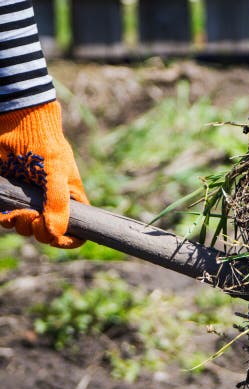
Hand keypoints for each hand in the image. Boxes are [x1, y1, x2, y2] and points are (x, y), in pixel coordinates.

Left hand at [0, 101, 88, 248]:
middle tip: (30, 215)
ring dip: (19, 224)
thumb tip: (56, 233)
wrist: (16, 124)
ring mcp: (31, 203)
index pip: (77, 233)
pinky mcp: (11, 198)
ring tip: (17, 210)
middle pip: (48, 235)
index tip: (55, 237)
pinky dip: (4, 217)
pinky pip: (6, 218)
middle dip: (38, 231)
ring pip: (25, 229)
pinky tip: (6, 209)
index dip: (68, 241)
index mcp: (71, 202)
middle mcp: (52, 206)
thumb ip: (58, 203)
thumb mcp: (57, 173)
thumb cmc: (45, 146)